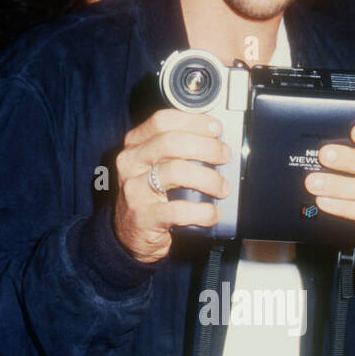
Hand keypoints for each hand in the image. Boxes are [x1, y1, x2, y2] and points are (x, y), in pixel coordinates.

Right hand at [113, 109, 231, 262]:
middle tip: (225, 156)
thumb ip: (175, 150)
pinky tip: (212, 213)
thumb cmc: (149, 195)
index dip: (193, 122)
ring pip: (176, 172)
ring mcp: (135, 190)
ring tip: (223, 188)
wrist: (129, 235)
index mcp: (135, 144)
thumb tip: (216, 141)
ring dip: (208, 179)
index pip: (162, 121)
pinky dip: (202, 212)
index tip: (216, 128)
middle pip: (171, 143)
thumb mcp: (154, 165)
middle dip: (206, 147)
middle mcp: (131, 163)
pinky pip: (178, 210)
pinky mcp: (144, 217)